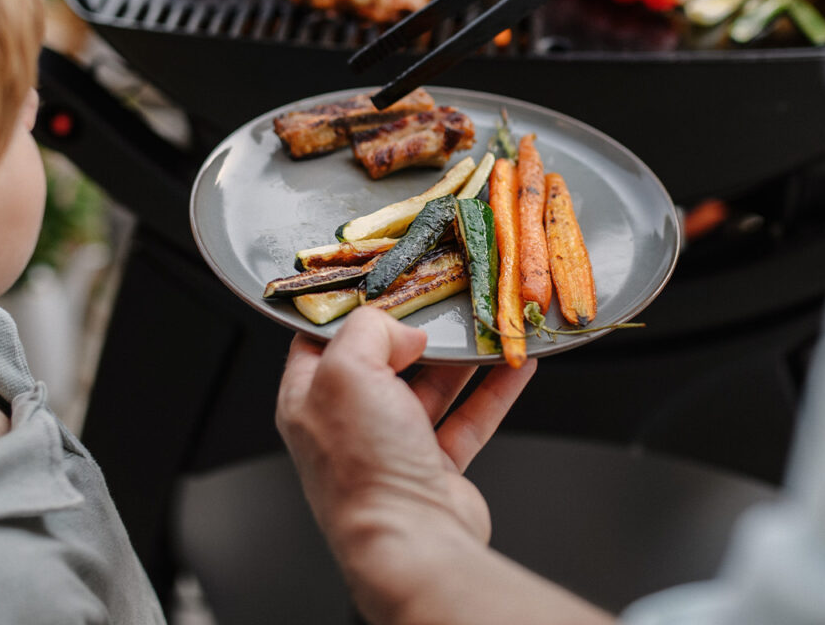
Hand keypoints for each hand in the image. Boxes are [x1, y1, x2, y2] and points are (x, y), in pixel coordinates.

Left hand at [276, 309, 535, 611]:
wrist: (413, 543)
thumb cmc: (364, 467)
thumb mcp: (347, 370)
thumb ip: (369, 330)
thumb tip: (402, 329)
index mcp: (309, 400)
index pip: (321, 340)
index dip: (351, 309)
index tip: (385, 281)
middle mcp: (347, 424)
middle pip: (383, 360)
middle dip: (416, 330)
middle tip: (445, 299)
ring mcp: (392, 447)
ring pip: (430, 387)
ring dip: (462, 358)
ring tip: (488, 325)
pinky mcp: (435, 467)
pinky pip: (468, 417)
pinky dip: (493, 390)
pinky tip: (515, 364)